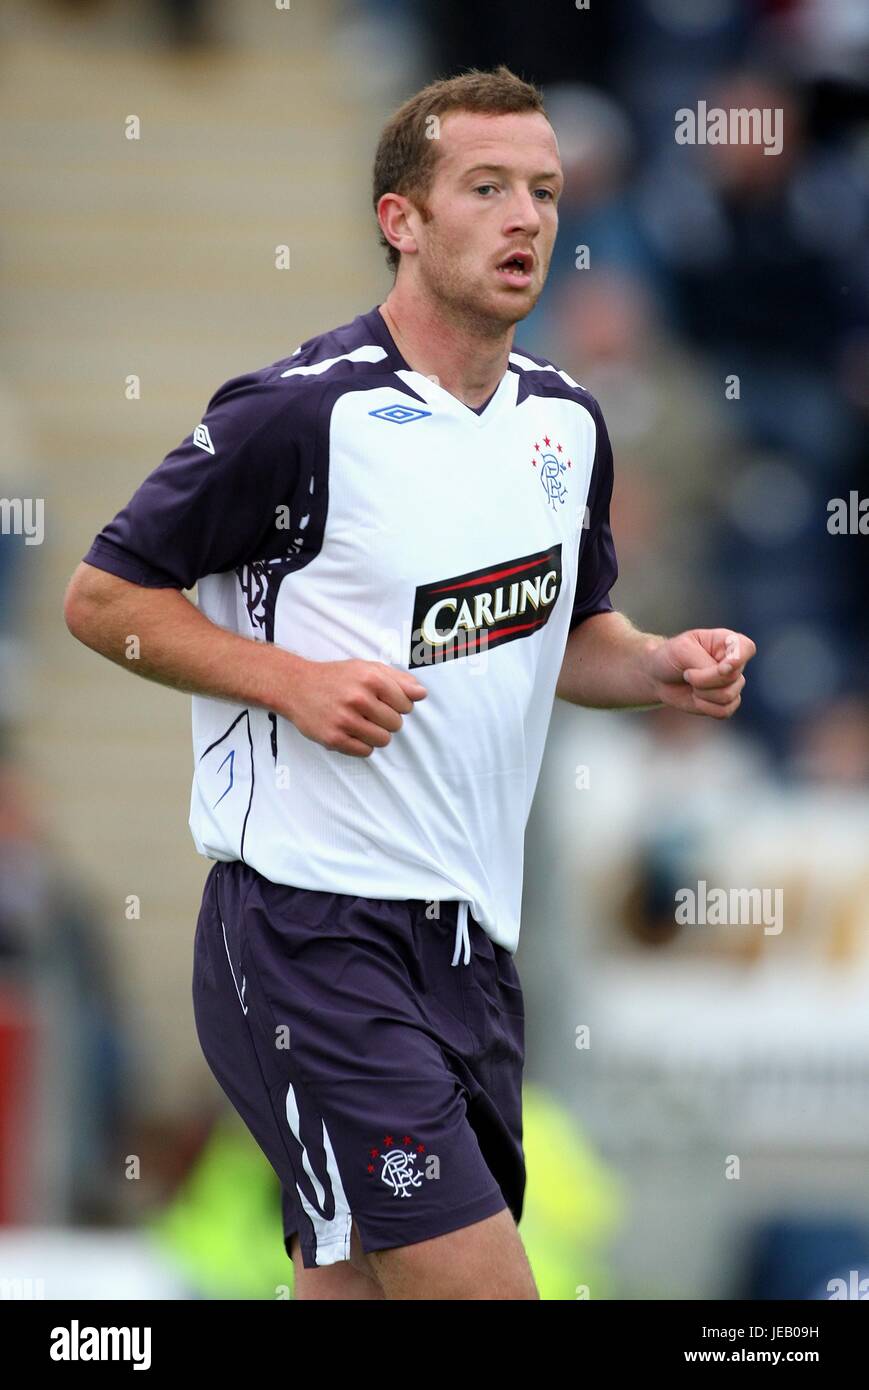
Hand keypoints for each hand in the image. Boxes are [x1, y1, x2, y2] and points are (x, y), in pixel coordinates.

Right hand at [284, 657, 427, 755]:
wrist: (296, 686)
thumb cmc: (336, 677)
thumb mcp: (367, 669)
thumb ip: (398, 680)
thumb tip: (421, 694)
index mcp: (370, 678)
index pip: (406, 704)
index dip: (399, 705)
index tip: (385, 702)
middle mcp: (358, 698)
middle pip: (396, 724)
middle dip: (387, 720)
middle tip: (371, 712)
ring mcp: (345, 720)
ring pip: (383, 740)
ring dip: (376, 734)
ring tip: (362, 723)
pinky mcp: (334, 738)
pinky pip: (365, 751)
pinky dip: (362, 745)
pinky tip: (352, 732)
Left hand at [646, 628, 755, 718]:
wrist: (659, 677)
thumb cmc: (671, 656)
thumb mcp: (682, 651)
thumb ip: (704, 661)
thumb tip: (726, 673)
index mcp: (727, 642)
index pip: (746, 648)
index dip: (738, 659)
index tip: (722, 667)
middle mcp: (734, 663)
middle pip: (733, 678)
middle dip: (704, 680)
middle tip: (687, 674)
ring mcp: (732, 684)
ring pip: (728, 696)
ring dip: (702, 694)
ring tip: (691, 684)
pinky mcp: (726, 703)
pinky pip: (724, 711)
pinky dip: (704, 707)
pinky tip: (696, 698)